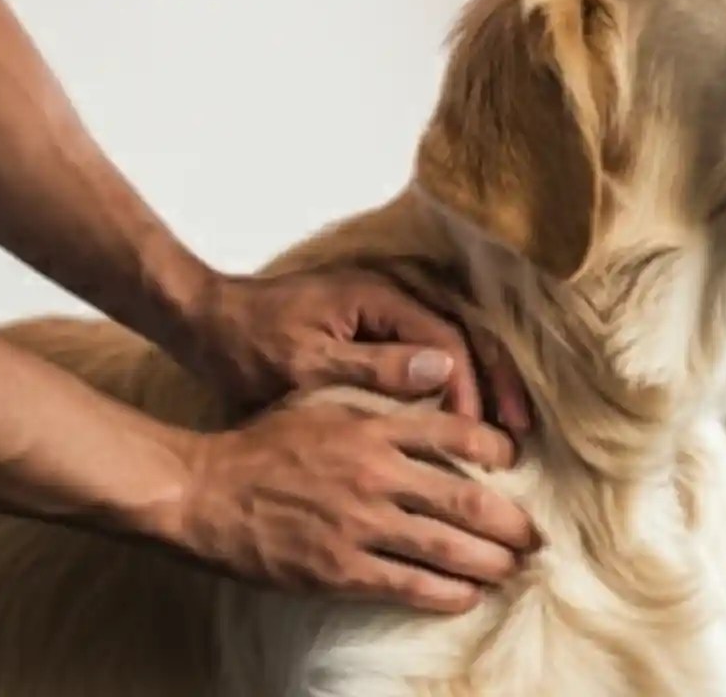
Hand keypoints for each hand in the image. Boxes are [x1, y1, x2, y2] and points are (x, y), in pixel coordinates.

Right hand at [163, 400, 539, 611]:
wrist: (203, 491)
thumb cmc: (262, 443)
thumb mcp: (323, 400)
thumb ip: (379, 396)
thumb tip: (436, 379)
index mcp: (373, 428)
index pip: (457, 435)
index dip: (498, 450)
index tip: (515, 462)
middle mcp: (375, 474)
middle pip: (467, 501)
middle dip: (512, 523)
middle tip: (536, 536)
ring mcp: (359, 525)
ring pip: (447, 548)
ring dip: (491, 562)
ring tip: (513, 568)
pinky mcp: (340, 569)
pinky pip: (409, 584)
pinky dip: (448, 592)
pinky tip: (469, 595)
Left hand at [183, 269, 529, 433]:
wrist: (207, 320)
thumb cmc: (249, 346)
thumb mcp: (306, 364)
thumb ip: (374, 366)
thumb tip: (445, 369)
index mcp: (378, 295)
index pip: (447, 338)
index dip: (471, 388)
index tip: (481, 436)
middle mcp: (393, 290)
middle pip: (467, 332)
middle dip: (496, 383)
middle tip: (519, 433)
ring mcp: (389, 302)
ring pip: (458, 338)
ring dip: (485, 381)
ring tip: (506, 428)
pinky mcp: (380, 319)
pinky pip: (436, 344)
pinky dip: (459, 378)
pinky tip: (468, 415)